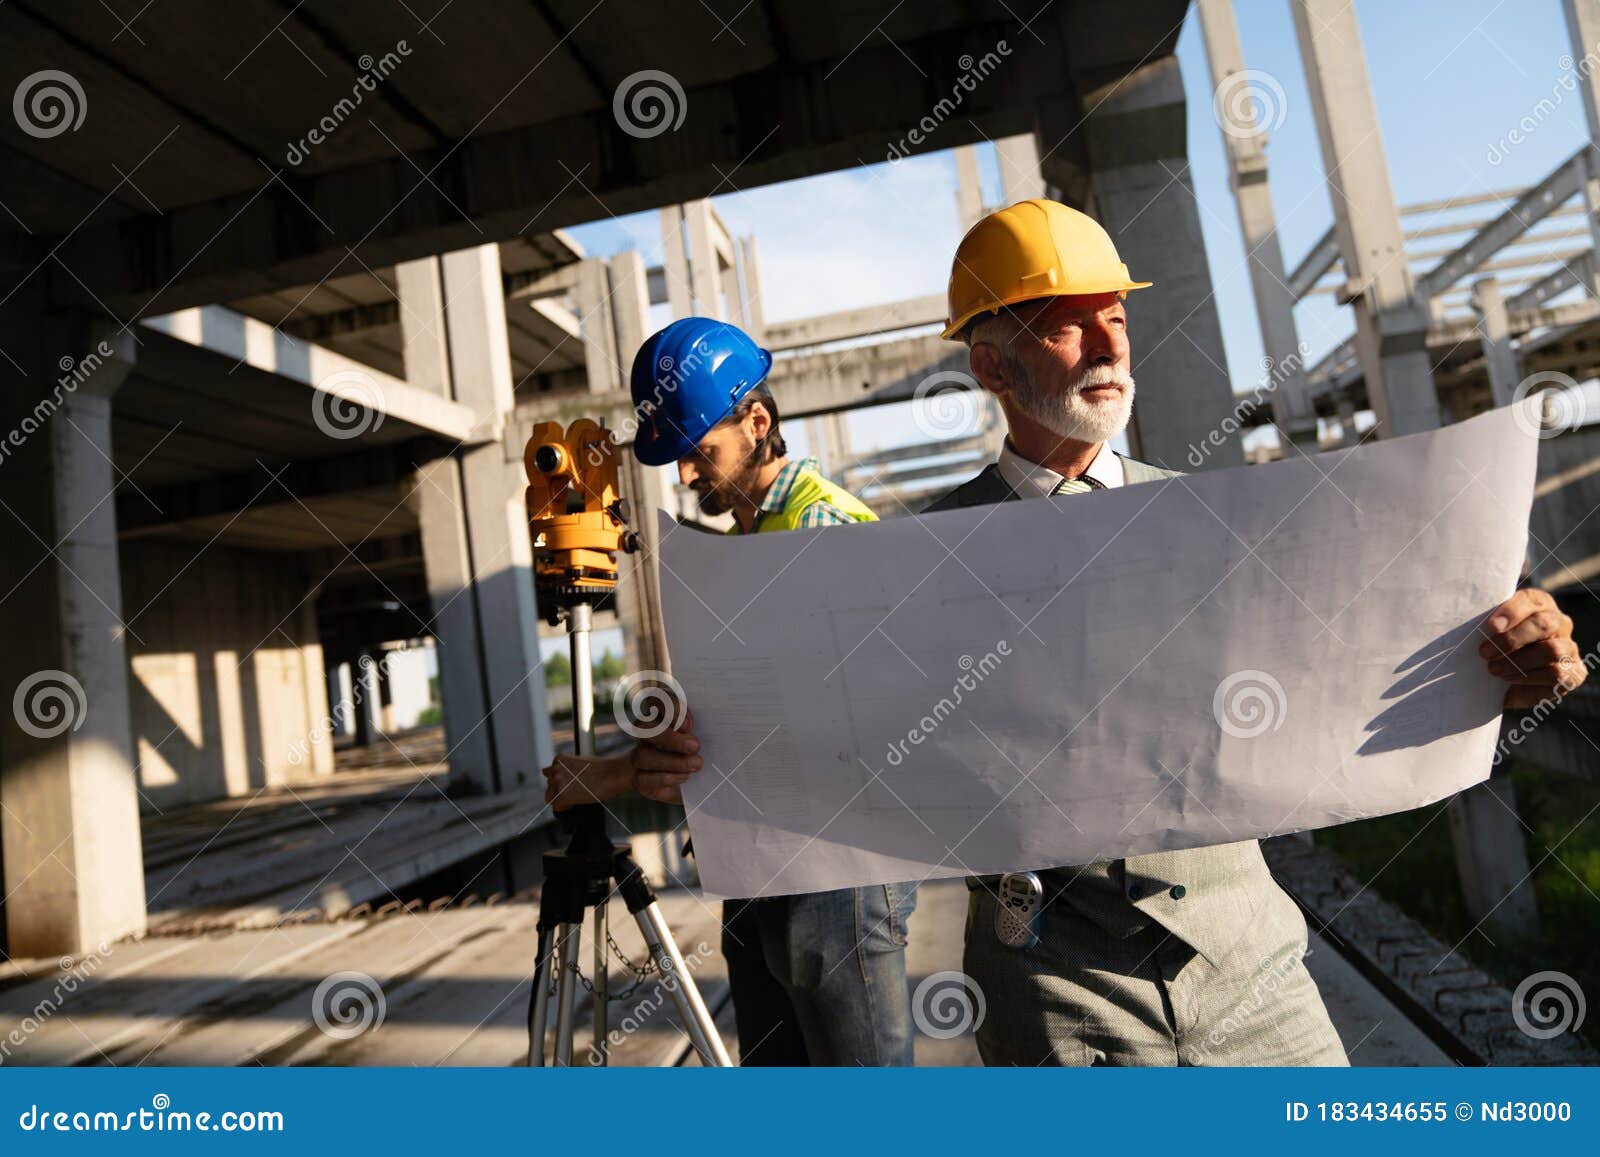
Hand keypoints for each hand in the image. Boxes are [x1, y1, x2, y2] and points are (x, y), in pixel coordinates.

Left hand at [542, 752, 633, 810]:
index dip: (560, 781)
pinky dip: (566, 808)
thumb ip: (569, 770)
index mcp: (559, 759)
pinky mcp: (561, 795)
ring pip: (550, 798)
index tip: (569, 785)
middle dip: (559, 790)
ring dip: (561, 799)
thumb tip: (565, 781)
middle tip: (575, 792)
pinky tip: (577, 802)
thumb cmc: (604, 769)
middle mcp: (555, 770)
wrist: (614, 774)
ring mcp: (557, 782)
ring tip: (577, 798)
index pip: (549, 774)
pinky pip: (557, 808)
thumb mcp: (582, 763)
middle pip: (549, 786)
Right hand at [631, 708, 701, 805]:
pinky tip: (684, 777)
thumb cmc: (691, 751)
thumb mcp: (696, 735)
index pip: (654, 699)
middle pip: (645, 728)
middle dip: (670, 737)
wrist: (675, 781)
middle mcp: (644, 734)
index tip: (689, 723)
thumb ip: (697, 727)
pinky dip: (666, 778)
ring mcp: (638, 757)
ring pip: (644, 755)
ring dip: (673, 761)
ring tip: (696, 764)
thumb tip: (714, 726)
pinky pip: (644, 778)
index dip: (669, 707)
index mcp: (657, 715)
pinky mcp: (639, 779)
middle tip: (695, 745)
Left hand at [1479, 588, 1586, 710]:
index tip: (1491, 626)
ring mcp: (1569, 648)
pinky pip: (1556, 674)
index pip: (1532, 600)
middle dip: (1511, 640)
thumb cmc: (1496, 648)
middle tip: (1484, 653)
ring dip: (1518, 662)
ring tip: (1494, 670)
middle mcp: (1559, 623)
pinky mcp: (1575, 673)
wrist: (1512, 681)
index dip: (1512, 611)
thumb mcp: (1490, 633)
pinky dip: (1528, 679)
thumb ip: (1486, 625)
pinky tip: (1510, 680)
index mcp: (1540, 605)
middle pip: (1543, 624)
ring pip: (1551, 650)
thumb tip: (1460, 617)